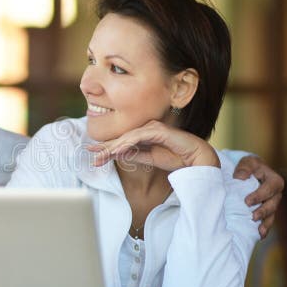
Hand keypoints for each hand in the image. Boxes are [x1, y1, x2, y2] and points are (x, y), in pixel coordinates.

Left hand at [86, 120, 219, 171]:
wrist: (196, 159)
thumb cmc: (176, 157)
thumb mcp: (150, 159)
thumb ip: (134, 155)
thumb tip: (116, 154)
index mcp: (143, 135)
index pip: (122, 141)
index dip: (107, 147)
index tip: (93, 154)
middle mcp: (146, 128)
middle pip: (121, 138)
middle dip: (105, 147)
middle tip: (90, 153)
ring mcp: (152, 127)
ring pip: (127, 138)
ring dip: (113, 147)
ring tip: (100, 156)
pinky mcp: (158, 130)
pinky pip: (138, 137)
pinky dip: (127, 144)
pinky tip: (117, 151)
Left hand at [233, 155, 283, 238]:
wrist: (251, 174)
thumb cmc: (249, 167)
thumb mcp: (247, 162)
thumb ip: (245, 168)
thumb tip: (239, 177)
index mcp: (274, 181)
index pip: (269, 189)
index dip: (259, 195)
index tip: (247, 202)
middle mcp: (276, 194)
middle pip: (272, 204)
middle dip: (263, 211)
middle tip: (252, 217)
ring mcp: (272, 204)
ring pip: (271, 215)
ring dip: (265, 223)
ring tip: (259, 231)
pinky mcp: (267, 212)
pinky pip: (268, 221)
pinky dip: (264, 229)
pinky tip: (259, 236)